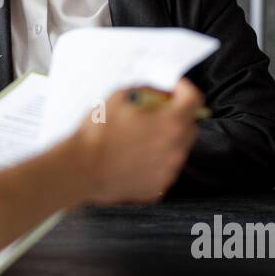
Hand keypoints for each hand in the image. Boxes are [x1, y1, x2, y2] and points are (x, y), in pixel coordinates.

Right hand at [70, 79, 203, 203]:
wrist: (80, 169)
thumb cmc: (97, 133)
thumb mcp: (120, 96)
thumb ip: (146, 90)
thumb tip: (156, 91)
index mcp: (171, 122)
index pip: (194, 100)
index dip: (184, 89)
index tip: (174, 88)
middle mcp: (176, 148)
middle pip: (190, 125)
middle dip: (177, 114)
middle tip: (156, 111)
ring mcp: (168, 171)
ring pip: (178, 149)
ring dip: (167, 138)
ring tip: (140, 136)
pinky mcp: (157, 187)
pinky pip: (164, 168)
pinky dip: (156, 159)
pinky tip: (135, 156)